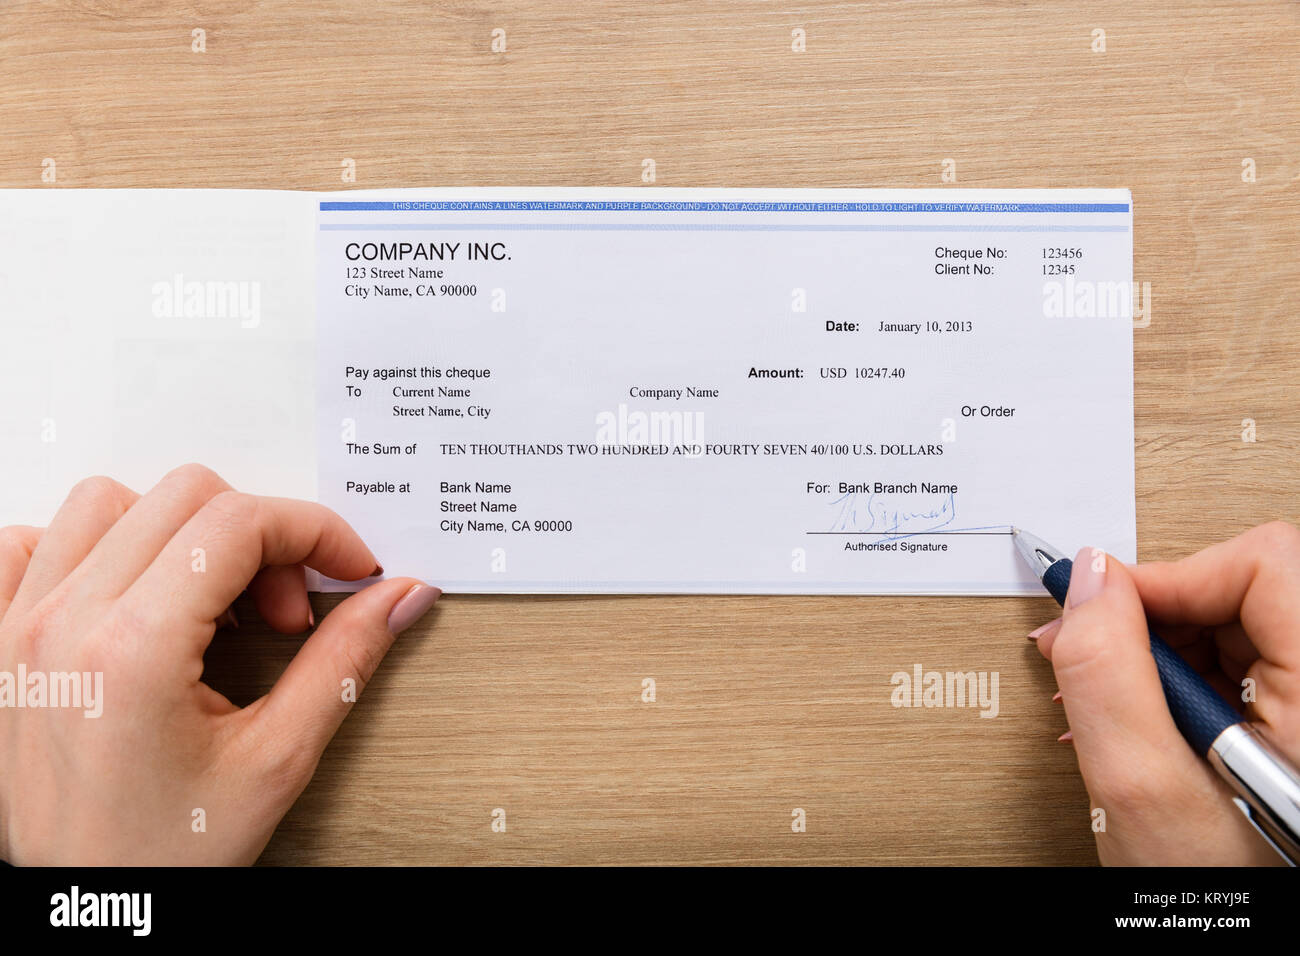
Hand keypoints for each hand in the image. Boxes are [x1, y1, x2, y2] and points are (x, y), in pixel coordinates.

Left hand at [0, 464, 439, 864]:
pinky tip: (128, 593)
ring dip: (178, 533)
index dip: (315, 531)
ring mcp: (17, 629)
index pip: (239, 522)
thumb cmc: (163, 857)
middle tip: (286, 610)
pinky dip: (85, 546)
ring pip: (106, 501)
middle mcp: (62, 625)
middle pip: (185, 497)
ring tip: (210, 600)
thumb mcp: (275, 760)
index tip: (347, 569)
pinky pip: (26, 541)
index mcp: (133, 651)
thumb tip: (399, 596)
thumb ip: (345, 661)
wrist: (87, 910)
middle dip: (262, 539)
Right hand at [1029, 522, 1299, 864]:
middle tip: (1091, 653)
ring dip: (1159, 654)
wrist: (1241, 941)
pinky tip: (1143, 721)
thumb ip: (1107, 672)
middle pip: (1244, 590)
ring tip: (1113, 703)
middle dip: (1152, 618)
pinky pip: (1238, 668)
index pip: (1262, 564)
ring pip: (1234, 627)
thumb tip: (1088, 579)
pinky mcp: (1295, 728)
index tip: (1102, 607)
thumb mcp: (1141, 784)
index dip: (1169, 576)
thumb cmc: (1213, 897)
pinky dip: (1178, 683)